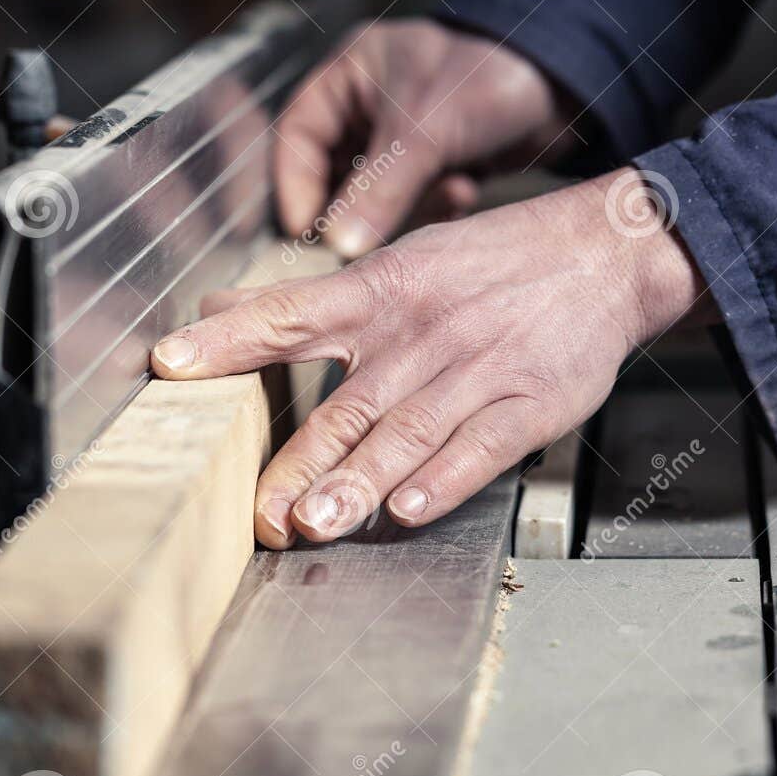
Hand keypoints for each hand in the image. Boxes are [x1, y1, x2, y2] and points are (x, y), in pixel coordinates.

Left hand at [151, 171, 709, 547]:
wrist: (605, 253)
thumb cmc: (493, 264)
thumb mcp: (400, 263)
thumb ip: (312, 301)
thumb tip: (219, 308)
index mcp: (384, 293)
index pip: (292, 314)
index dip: (229, 340)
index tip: (171, 363)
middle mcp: (423, 333)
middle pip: (350, 401)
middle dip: (300, 459)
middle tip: (258, 510)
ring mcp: (480, 369)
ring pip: (411, 430)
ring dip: (361, 479)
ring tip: (317, 522)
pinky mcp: (532, 403)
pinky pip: (484, 445)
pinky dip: (447, 477)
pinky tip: (411, 508)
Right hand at [274, 18, 576, 257]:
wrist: (567, 86)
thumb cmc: (492, 78)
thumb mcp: (427, 130)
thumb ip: (381, 188)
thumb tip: (337, 247)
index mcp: (349, 74)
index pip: (297, 136)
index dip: (296, 187)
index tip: (307, 235)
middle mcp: (366, 106)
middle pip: (331, 175)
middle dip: (359, 209)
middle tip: (369, 244)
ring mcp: (399, 140)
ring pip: (373, 197)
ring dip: (407, 209)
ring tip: (449, 194)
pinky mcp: (432, 167)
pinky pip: (411, 204)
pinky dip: (433, 207)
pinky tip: (466, 191)